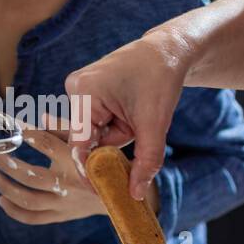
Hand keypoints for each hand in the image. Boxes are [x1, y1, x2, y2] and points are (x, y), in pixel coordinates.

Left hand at [0, 114, 159, 224]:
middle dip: (7, 163)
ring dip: (5, 187)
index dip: (26, 133)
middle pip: (29, 175)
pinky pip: (33, 218)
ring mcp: (65, 203)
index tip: (13, 127)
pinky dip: (14, 211)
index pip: (45, 143)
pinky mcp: (62, 215)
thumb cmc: (107, 163)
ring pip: (27, 199)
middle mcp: (69, 183)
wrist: (124, 196)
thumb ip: (66, 130)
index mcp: (77, 159)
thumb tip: (41, 117)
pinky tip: (1, 199)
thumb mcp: (93, 142)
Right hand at [64, 29, 189, 200]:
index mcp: (85, 92)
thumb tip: (135, 193)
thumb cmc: (160, 79)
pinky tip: (131, 116)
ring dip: (116, 137)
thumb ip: (146, 161)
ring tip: (138, 119)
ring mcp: (80, 89)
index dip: (91, 171)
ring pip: (94, 132)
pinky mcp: (88, 91)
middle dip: (110, 150)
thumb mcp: (155, 123)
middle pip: (87, 139)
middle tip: (131, 161)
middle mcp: (75, 88)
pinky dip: (115, 128)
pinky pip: (98, 122)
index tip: (104, 191)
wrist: (168, 50)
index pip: (79, 146)